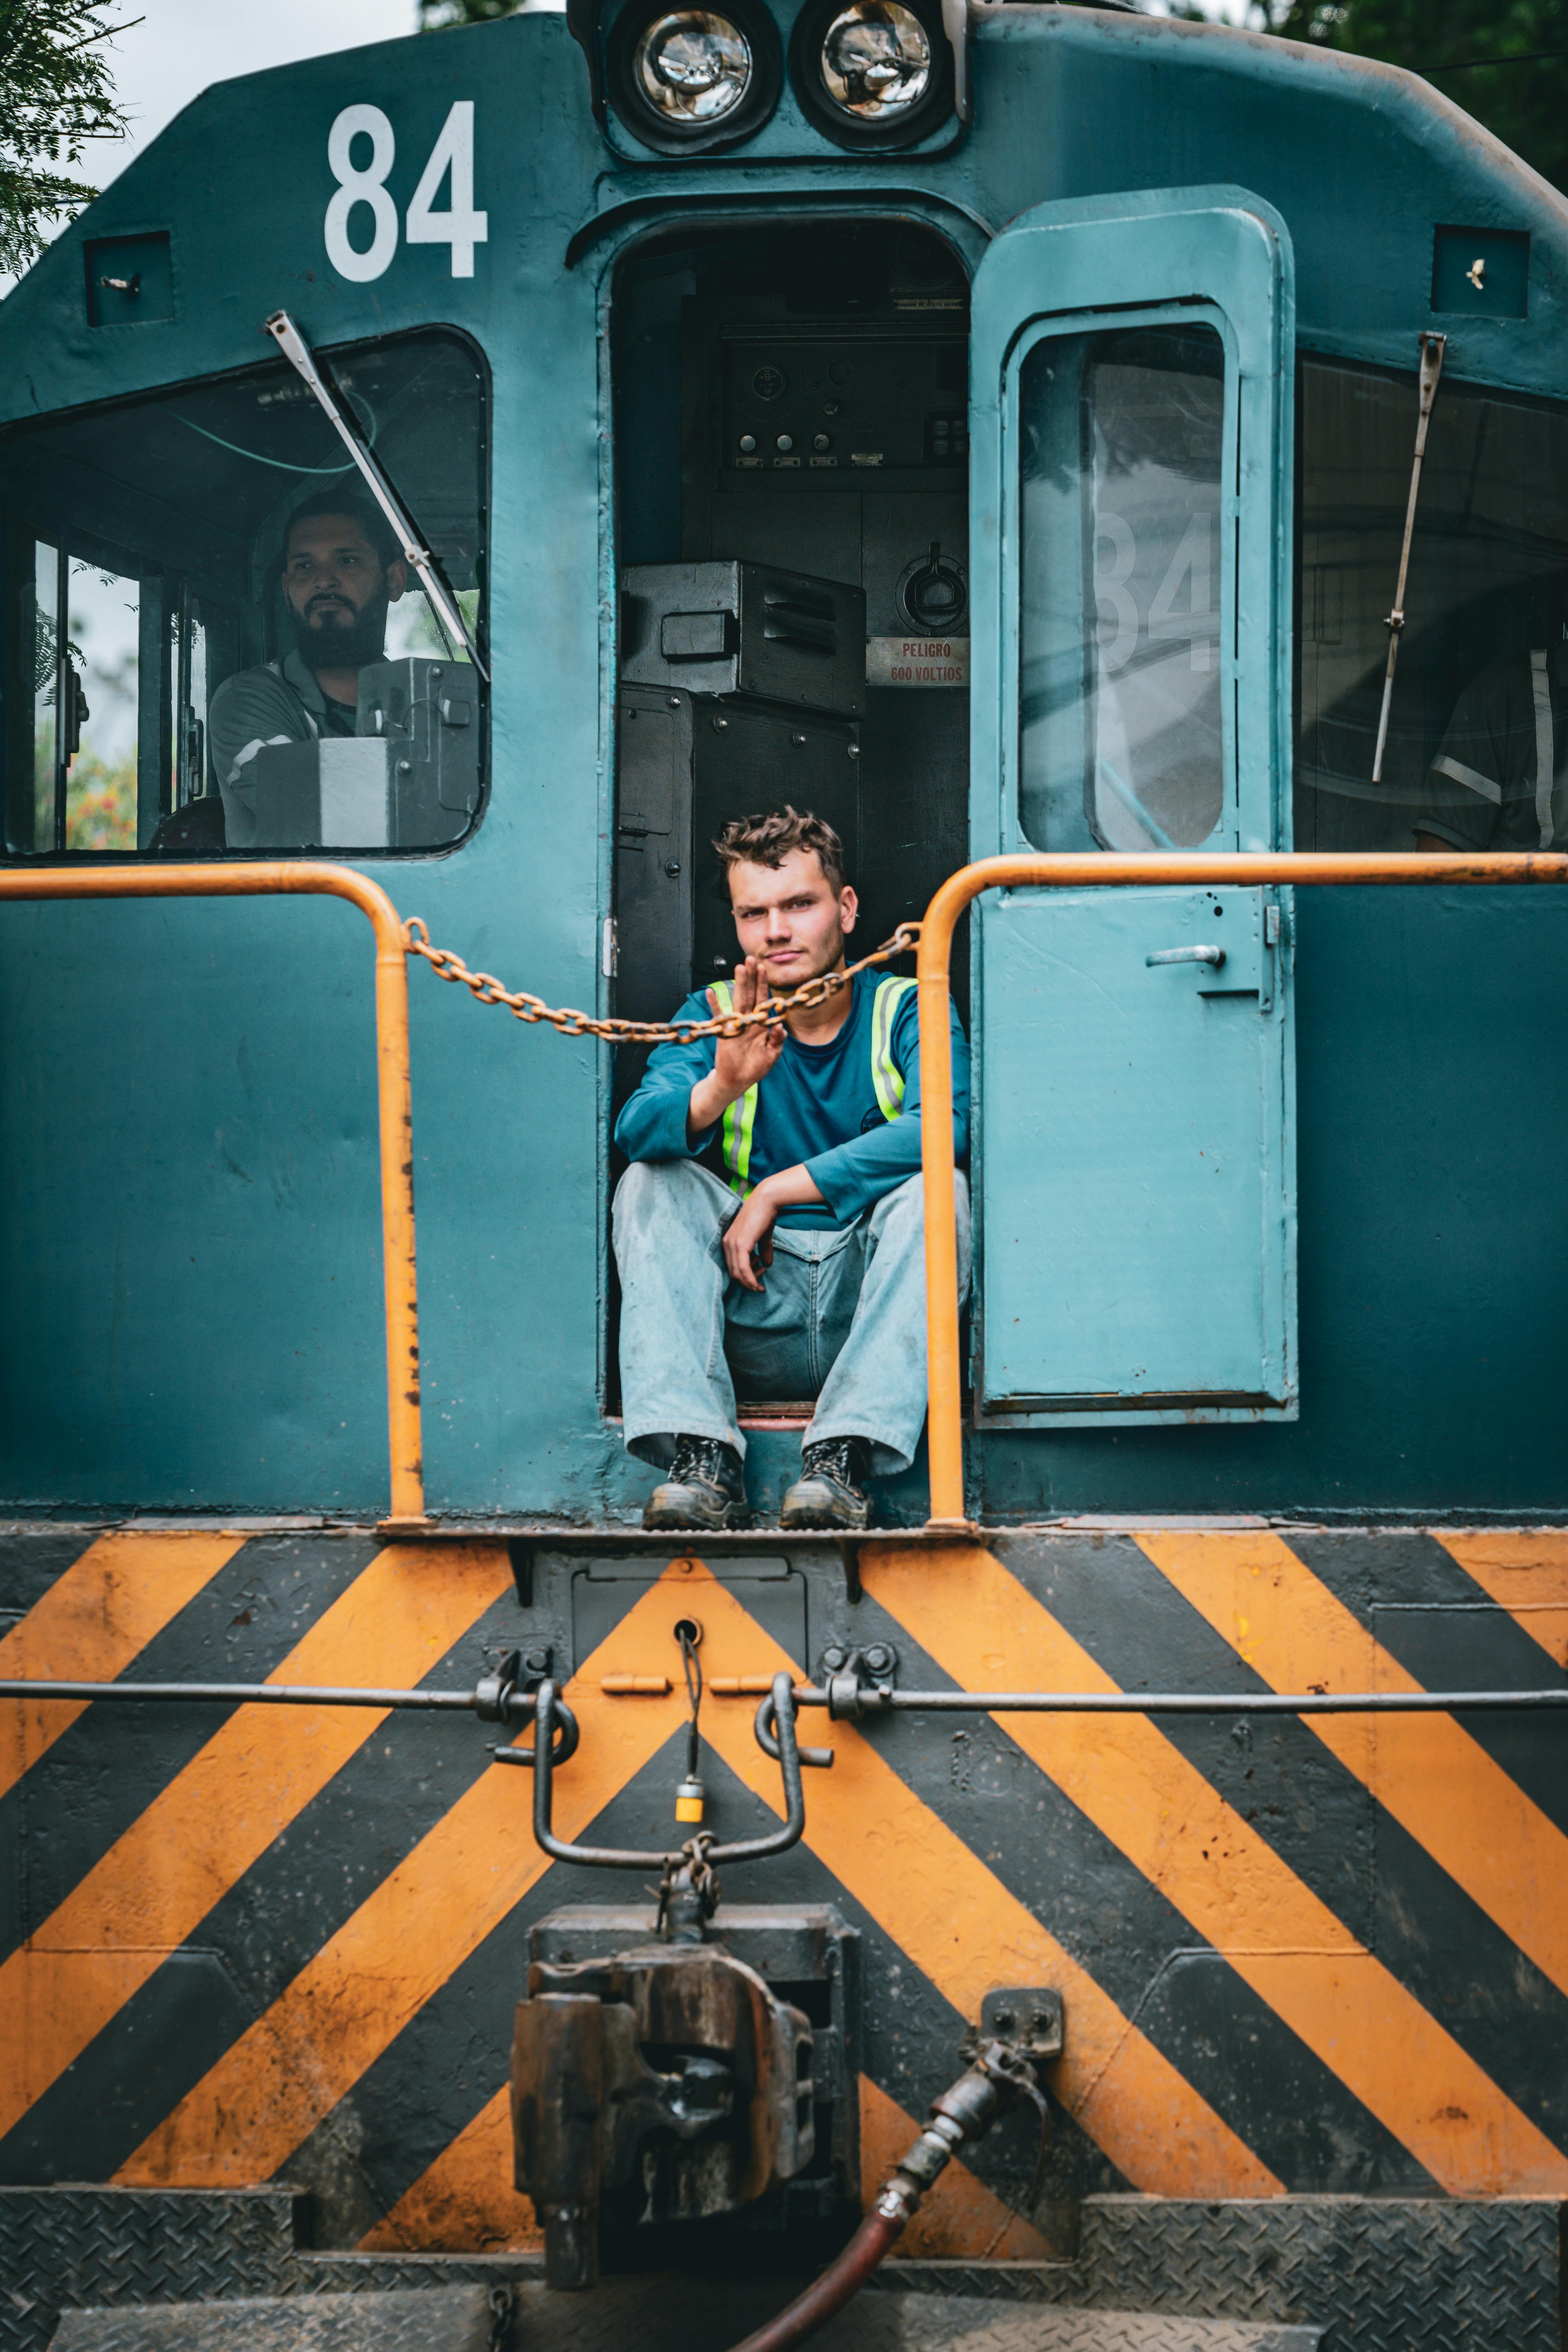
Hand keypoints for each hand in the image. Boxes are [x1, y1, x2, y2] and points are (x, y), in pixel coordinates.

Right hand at [711, 954, 784, 1097]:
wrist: (737, 1080)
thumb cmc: (756, 1067)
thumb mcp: (771, 1055)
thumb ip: (776, 1041)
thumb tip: (781, 1027)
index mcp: (761, 1024)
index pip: (763, 999)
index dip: (763, 984)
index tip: (763, 968)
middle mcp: (748, 1020)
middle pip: (750, 994)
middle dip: (751, 977)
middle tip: (750, 959)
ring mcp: (735, 1024)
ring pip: (737, 999)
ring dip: (738, 984)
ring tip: (738, 968)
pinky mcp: (724, 1032)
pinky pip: (718, 1015)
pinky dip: (714, 1005)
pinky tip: (710, 992)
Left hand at [723, 1182, 778, 1292]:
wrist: (766, 1200)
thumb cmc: (764, 1215)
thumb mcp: (763, 1236)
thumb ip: (763, 1250)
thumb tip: (767, 1265)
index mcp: (729, 1241)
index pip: (732, 1266)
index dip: (745, 1275)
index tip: (759, 1275)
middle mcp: (727, 1244)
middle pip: (733, 1273)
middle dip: (748, 1280)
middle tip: (761, 1278)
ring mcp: (732, 1244)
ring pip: (738, 1273)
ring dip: (751, 1281)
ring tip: (763, 1273)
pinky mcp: (740, 1244)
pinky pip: (743, 1269)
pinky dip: (750, 1279)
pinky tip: (757, 1283)